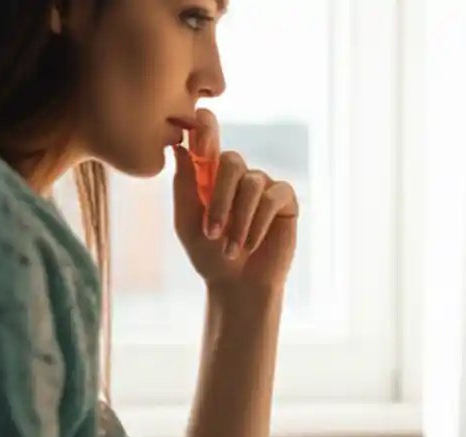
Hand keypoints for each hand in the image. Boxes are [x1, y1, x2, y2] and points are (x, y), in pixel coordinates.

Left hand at [171, 108, 299, 290]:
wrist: (238, 286)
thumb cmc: (209, 256)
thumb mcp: (187, 222)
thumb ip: (184, 186)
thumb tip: (179, 148)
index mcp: (210, 175)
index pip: (208, 140)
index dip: (205, 128)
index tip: (199, 121)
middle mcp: (239, 175)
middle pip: (230, 160)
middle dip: (219, 197)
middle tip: (211, 231)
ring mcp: (264, 185)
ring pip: (251, 183)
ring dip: (238, 219)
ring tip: (231, 248)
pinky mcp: (285, 200)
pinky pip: (273, 198)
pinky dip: (258, 223)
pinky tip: (251, 245)